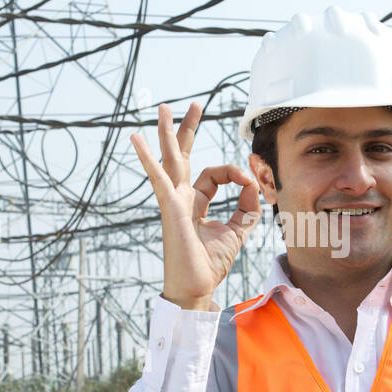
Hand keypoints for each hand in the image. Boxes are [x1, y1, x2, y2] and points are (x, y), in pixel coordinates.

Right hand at [130, 102, 262, 310]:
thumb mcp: (238, 230)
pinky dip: (148, 159)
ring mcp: (172, 201)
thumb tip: (255, 184)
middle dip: (188, 129)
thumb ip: (248, 207)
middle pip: (183, 156)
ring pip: (170, 160)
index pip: (212, 174)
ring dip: (167, 133)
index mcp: (194, 202)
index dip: (233, 172)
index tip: (249, 181)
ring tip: (162, 108)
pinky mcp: (169, 208)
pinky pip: (159, 179)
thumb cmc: (210, 264)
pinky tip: (136, 140)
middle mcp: (180, 198)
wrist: (196, 287)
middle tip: (194, 105)